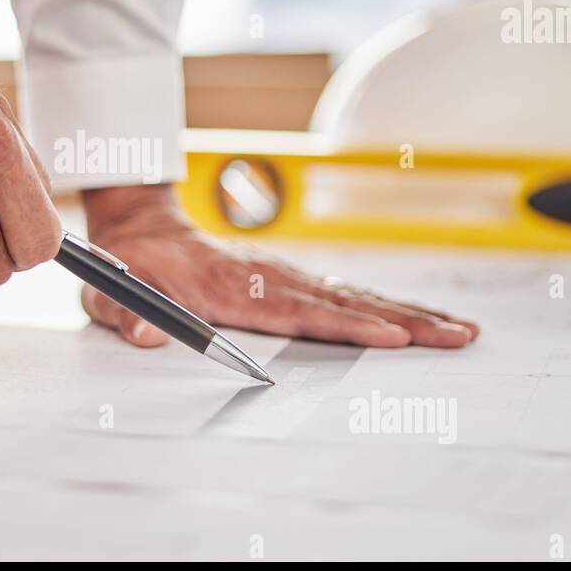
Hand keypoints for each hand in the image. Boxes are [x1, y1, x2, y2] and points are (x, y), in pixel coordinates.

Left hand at [82, 184, 478, 347]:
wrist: (144, 233)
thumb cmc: (131, 270)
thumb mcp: (111, 292)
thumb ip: (123, 315)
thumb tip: (146, 333)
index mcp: (234, 288)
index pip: (301, 311)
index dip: (348, 325)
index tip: (391, 337)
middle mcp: (270, 279)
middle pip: (346, 303)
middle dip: (405, 321)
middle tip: (457, 336)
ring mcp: (284, 277)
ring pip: (354, 296)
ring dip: (408, 314)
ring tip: (459, 331)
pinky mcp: (289, 281)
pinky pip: (344, 295)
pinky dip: (385, 307)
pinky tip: (417, 321)